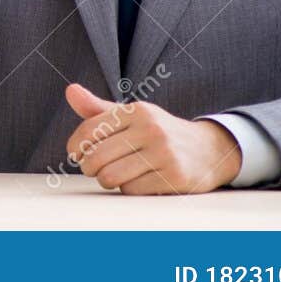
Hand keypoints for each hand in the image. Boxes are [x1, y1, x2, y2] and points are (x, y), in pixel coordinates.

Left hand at [64, 83, 241, 193]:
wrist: (210, 150)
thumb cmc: (160, 133)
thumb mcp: (132, 116)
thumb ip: (98, 109)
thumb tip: (70, 91)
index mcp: (136, 111)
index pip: (89, 130)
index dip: (75, 146)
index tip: (75, 155)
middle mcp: (151, 128)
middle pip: (97, 157)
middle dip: (89, 167)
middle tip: (93, 169)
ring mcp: (165, 153)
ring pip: (111, 176)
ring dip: (106, 180)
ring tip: (112, 175)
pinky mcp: (175, 177)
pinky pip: (132, 190)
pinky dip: (128, 189)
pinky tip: (137, 181)